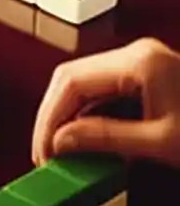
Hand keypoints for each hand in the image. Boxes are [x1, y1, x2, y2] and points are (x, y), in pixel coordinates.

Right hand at [32, 38, 179, 166]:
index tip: (44, 148)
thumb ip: (107, 138)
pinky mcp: (143, 76)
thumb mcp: (162, 142)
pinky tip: (85, 139)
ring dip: (67, 117)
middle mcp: (138, 54)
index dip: (50, 117)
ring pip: (82, 85)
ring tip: (62, 149)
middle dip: (53, 117)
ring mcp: (140, 63)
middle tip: (46, 151)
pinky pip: (100, 91)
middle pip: (71, 79)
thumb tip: (60, 140)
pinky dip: (87, 116)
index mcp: (141, 61)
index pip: (72, 82)